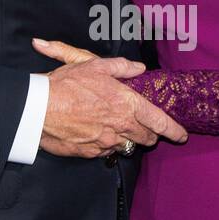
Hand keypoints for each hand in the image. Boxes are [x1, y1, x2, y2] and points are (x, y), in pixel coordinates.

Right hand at [31, 36, 187, 157]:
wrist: (36, 109)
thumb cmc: (65, 84)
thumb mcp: (94, 65)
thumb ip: (120, 67)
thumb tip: (138, 68)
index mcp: (126, 104)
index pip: (159, 121)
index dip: (173, 130)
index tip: (181, 135)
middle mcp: (120, 126)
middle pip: (147, 138)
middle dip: (150, 134)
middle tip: (145, 127)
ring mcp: (106, 142)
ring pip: (128, 146)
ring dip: (128, 139)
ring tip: (118, 127)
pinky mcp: (91, 153)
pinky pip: (108, 152)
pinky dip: (108, 145)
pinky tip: (98, 134)